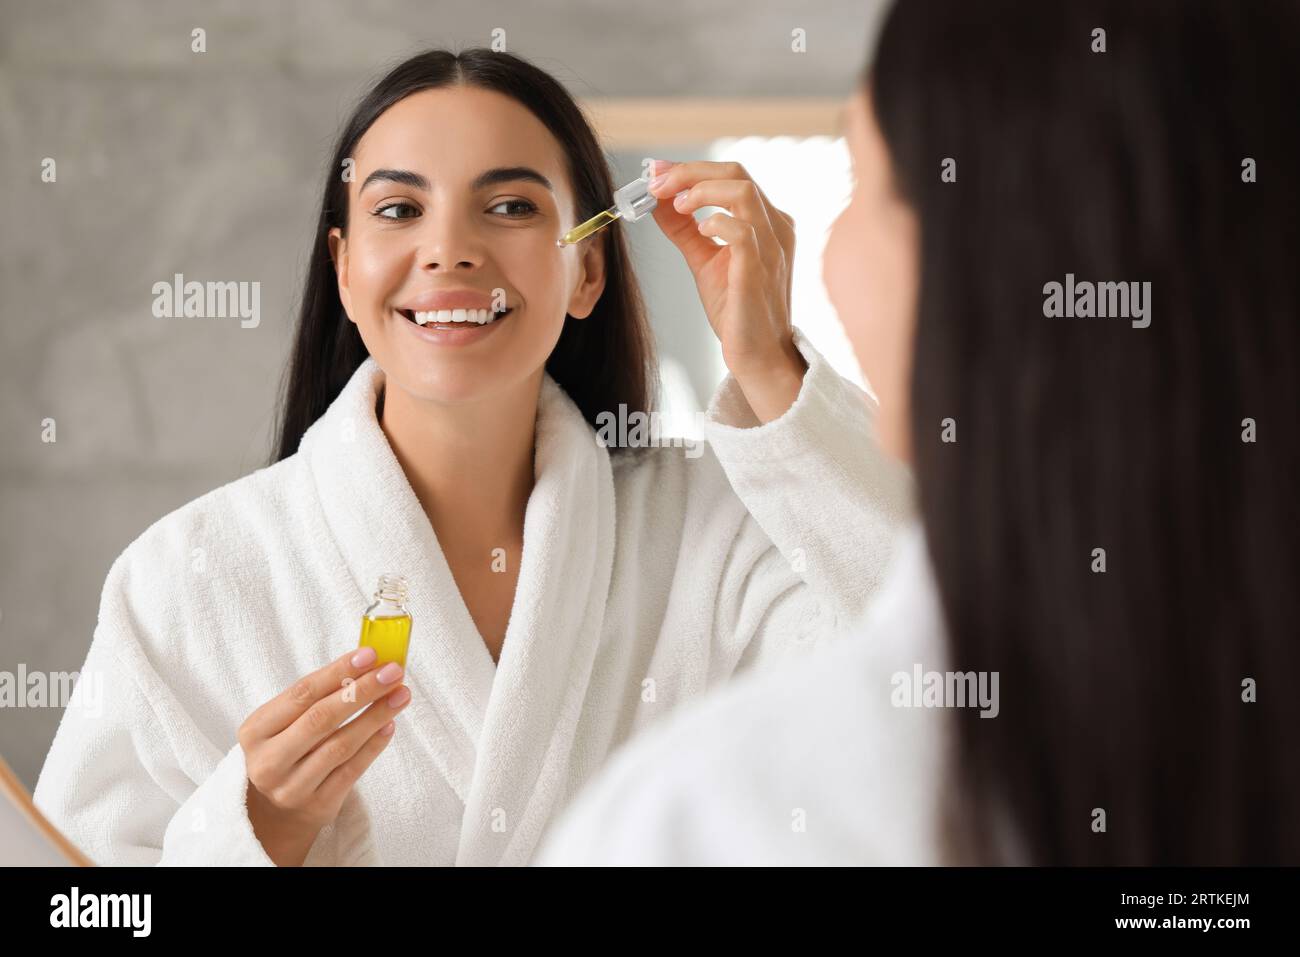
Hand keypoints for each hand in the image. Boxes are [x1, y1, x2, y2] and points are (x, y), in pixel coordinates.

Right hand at [238, 645, 409, 865]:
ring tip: (400, 694)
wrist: (273, 813)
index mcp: (256, 730)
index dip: (338, 671)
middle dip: (362, 690)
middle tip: (393, 672)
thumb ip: (317, 697)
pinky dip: (374, 745)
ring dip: (375, 715)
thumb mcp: (283, 724)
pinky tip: (390, 725)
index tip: (370, 654)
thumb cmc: (286, 751)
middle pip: (322, 718)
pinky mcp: (317, 805)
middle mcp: (269, 760)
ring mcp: (292, 786)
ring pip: (341, 745)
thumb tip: (367, 663)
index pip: (302, 693)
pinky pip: (352, 770)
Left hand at [648, 159, 806, 422]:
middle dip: (689, 171)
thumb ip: (684, 229)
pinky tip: (700, 232)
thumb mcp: (704, 260)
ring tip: (677, 205)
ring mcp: (772, 246)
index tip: (655, 172)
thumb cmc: (737, 310)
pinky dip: (717, 222)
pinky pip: (743, 231)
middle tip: (656, 184)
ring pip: (742, 191)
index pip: (730, 175)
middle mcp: (775, 226)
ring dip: (701, 190)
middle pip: (736, 172)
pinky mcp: (760, 269)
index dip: (689, 168)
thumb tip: (657, 200)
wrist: (758, 355)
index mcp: (765, 220)